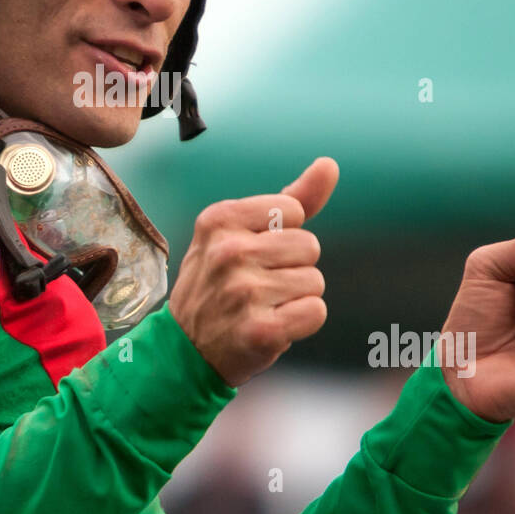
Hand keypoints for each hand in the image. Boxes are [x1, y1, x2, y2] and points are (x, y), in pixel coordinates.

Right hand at [169, 157, 338, 386]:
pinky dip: (302, 322)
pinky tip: (272, 326)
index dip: (283, 235)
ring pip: (315, 281)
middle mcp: (228, 252)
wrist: (185, 348)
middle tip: (258, 285)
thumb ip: (290, 198)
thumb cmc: (218, 283)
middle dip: (294, 267)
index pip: (293, 210)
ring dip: (297, 297)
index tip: (253, 254)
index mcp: (219, 219)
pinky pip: (316, 311)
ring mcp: (243, 292)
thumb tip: (329, 165)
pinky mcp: (261, 330)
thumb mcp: (238, 233)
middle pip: (310, 245)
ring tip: (262, 306)